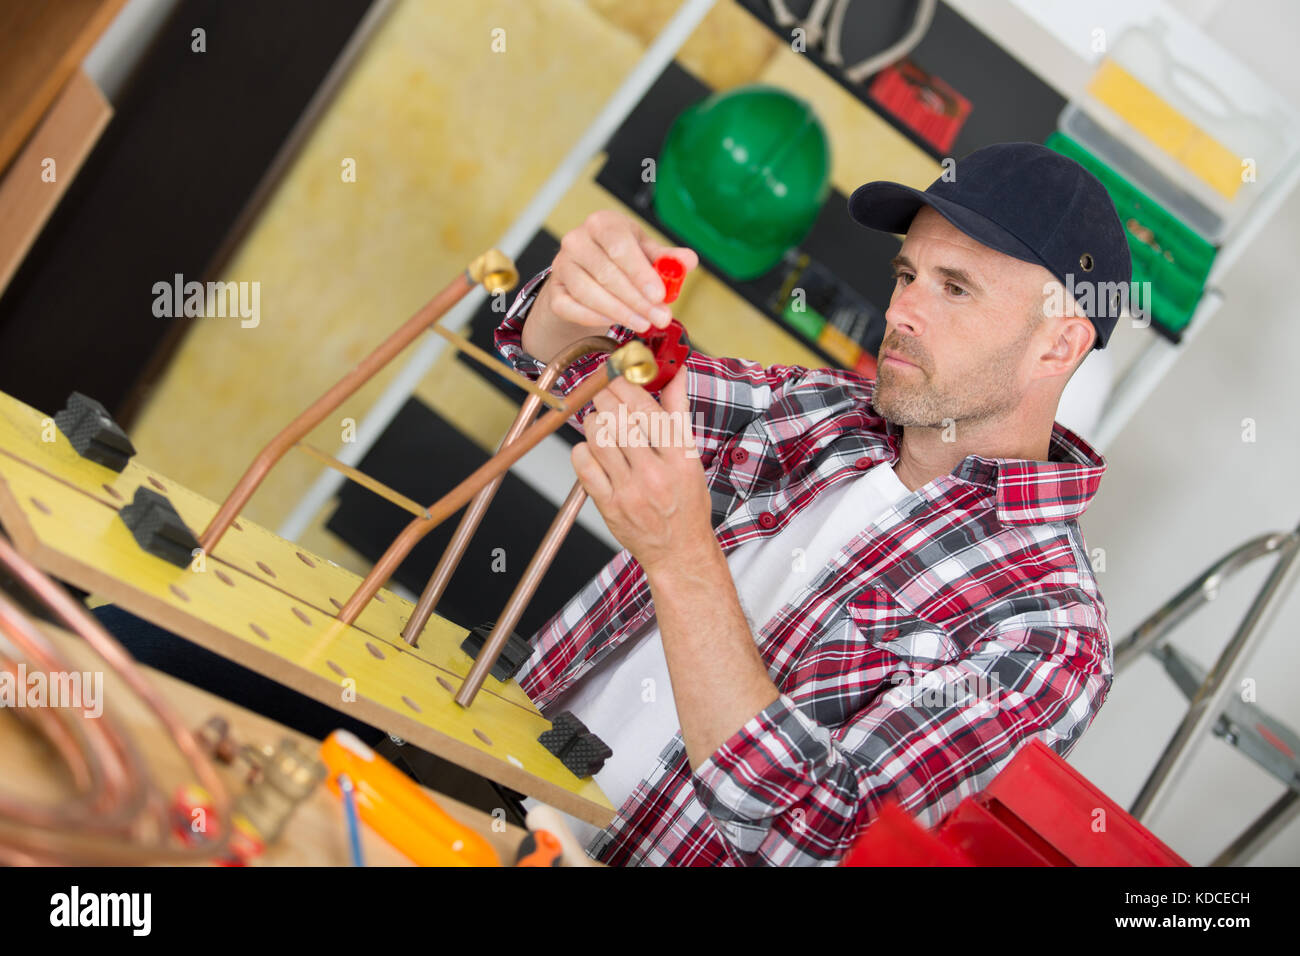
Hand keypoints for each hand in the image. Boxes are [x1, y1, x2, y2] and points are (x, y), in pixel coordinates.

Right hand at [538, 210, 698, 334]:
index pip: (620, 246)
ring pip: (588, 292)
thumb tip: (689, 260)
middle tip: (660, 317)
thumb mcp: (646, 253)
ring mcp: (562, 266)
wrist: (587, 273)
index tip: (659, 295)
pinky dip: (593, 317)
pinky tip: (614, 322)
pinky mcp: (554, 291)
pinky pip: (571, 308)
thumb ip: (667, 258)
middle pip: (607, 273)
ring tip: (644, 324)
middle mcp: (577, 240)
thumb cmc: (621, 258)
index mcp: (602, 223)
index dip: (640, 272)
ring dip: (619, 312)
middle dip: (637, 300)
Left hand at [570, 369, 715, 574]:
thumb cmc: (687, 501)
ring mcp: (630, 491)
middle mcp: (655, 473)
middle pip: (617, 418)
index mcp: (680, 456)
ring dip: (593, 420)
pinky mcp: (609, 506)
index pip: (646, 406)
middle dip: (605, 397)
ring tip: (600, 420)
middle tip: (604, 393)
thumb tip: (675, 371)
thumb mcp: (691, 454)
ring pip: (597, 436)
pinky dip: (583, 449)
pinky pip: (583, 465)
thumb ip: (678, 410)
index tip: (618, 374)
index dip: (625, 383)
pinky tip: (593, 449)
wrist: (679, 551)